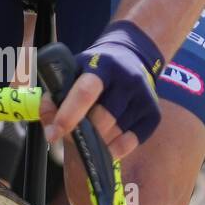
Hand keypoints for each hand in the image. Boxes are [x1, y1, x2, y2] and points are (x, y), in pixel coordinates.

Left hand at [43, 20, 162, 162]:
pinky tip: (108, 143)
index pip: (85, 92)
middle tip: (72, 135)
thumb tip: (50, 124)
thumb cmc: (95, 68)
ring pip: (115, 133)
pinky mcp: (154, 113)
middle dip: (83, 133)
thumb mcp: (74, 70)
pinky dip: (116, 148)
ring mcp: (144, 96)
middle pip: (102, 119)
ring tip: (91, 133)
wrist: (132, 55)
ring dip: (98, 141)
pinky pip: (132, 142)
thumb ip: (56, 94)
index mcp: (102, 65)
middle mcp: (126, 79)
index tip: (53, 134)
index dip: (68, 116)